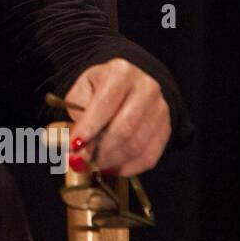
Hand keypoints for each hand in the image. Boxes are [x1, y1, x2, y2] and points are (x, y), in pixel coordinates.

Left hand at [64, 57, 171, 176]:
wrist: (126, 86)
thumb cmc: (98, 90)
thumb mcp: (81, 94)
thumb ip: (78, 119)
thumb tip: (77, 151)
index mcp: (121, 72)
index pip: (105, 103)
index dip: (88, 128)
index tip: (73, 146)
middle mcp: (146, 88)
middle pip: (125, 128)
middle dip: (100, 150)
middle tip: (82, 162)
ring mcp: (160, 109)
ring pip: (137, 145)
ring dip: (112, 161)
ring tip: (94, 165)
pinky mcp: (166, 128)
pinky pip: (149, 157)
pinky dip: (127, 168)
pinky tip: (111, 168)